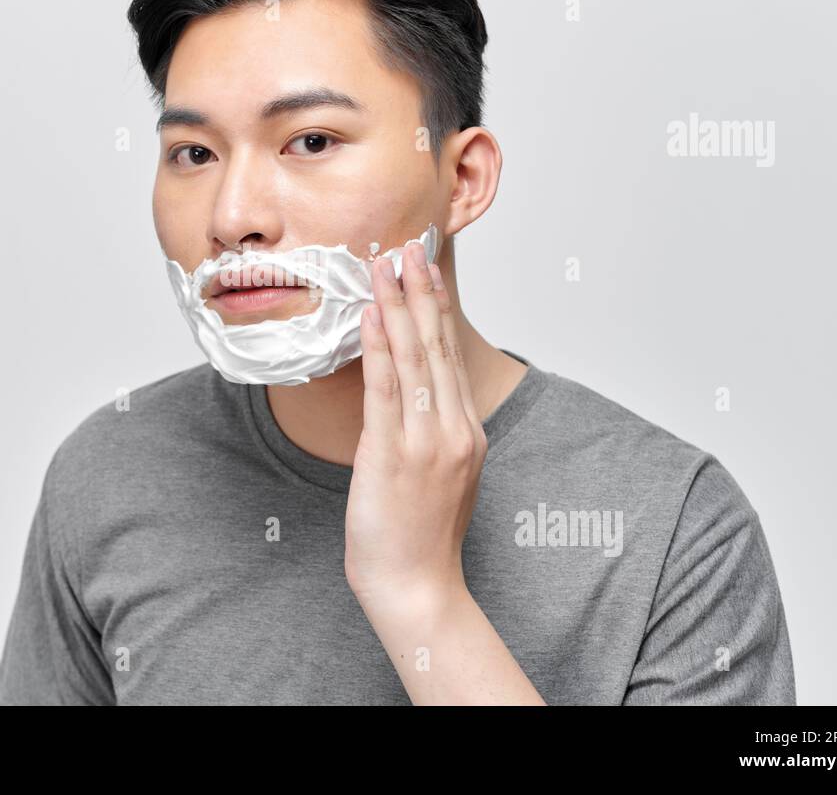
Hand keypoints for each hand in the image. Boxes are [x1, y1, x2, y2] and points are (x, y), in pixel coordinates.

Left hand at [344, 240, 488, 611]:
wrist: (418, 588)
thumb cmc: (421, 539)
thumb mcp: (442, 478)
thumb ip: (435, 435)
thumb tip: (415, 399)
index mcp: (467, 432)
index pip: (449, 356)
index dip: (436, 309)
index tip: (425, 271)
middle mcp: (454, 429)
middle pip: (436, 346)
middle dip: (420, 292)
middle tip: (408, 247)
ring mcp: (427, 441)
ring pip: (413, 358)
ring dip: (398, 305)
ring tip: (386, 264)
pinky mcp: (394, 454)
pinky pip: (386, 389)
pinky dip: (379, 347)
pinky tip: (370, 315)